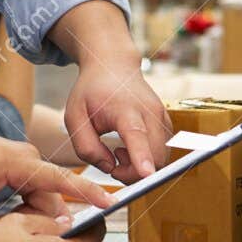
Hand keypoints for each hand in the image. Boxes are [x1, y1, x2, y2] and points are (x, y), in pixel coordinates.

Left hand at [0, 119, 114, 231]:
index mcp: (18, 162)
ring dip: (30, 215)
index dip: (88, 193)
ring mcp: (22, 160)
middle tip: (21, 237)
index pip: (61, 179)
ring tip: (2, 220)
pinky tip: (5, 214)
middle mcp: (26, 157)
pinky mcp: (17, 165)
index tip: (110, 201)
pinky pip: (32, 191)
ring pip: (41, 197)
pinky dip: (24, 207)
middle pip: (50, 198)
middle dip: (43, 221)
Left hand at [63, 60, 170, 179]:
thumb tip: (109, 168)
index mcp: (124, 109)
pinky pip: (163, 152)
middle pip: (155, 156)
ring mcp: (162, 117)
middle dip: (134, 174)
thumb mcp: (74, 117)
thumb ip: (86, 147)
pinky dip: (147, 159)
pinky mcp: (167, 123)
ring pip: (162, 159)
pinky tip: (129, 147)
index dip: (142, 158)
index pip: (136, 135)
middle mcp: (150, 112)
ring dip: (140, 167)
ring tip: (118, 151)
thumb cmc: (91, 92)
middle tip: (112, 161)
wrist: (114, 66)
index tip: (147, 175)